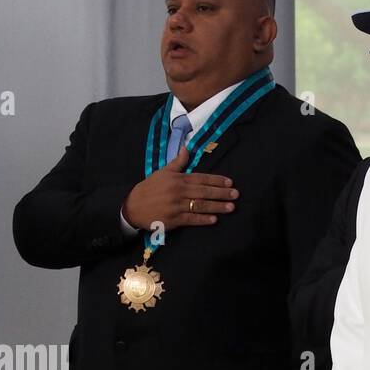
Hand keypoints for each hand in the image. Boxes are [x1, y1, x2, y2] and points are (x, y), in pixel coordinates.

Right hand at [120, 145, 238, 231]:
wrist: (133, 206)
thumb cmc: (149, 188)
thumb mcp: (163, 172)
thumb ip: (177, 163)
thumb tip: (186, 149)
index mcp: (177, 179)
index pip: (201, 178)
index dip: (216, 180)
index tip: (230, 182)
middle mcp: (178, 192)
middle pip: (204, 192)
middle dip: (221, 193)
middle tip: (236, 195)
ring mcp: (176, 206)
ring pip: (200, 206)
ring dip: (217, 206)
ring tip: (231, 207)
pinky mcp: (173, 220)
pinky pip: (191, 220)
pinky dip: (203, 220)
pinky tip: (214, 220)